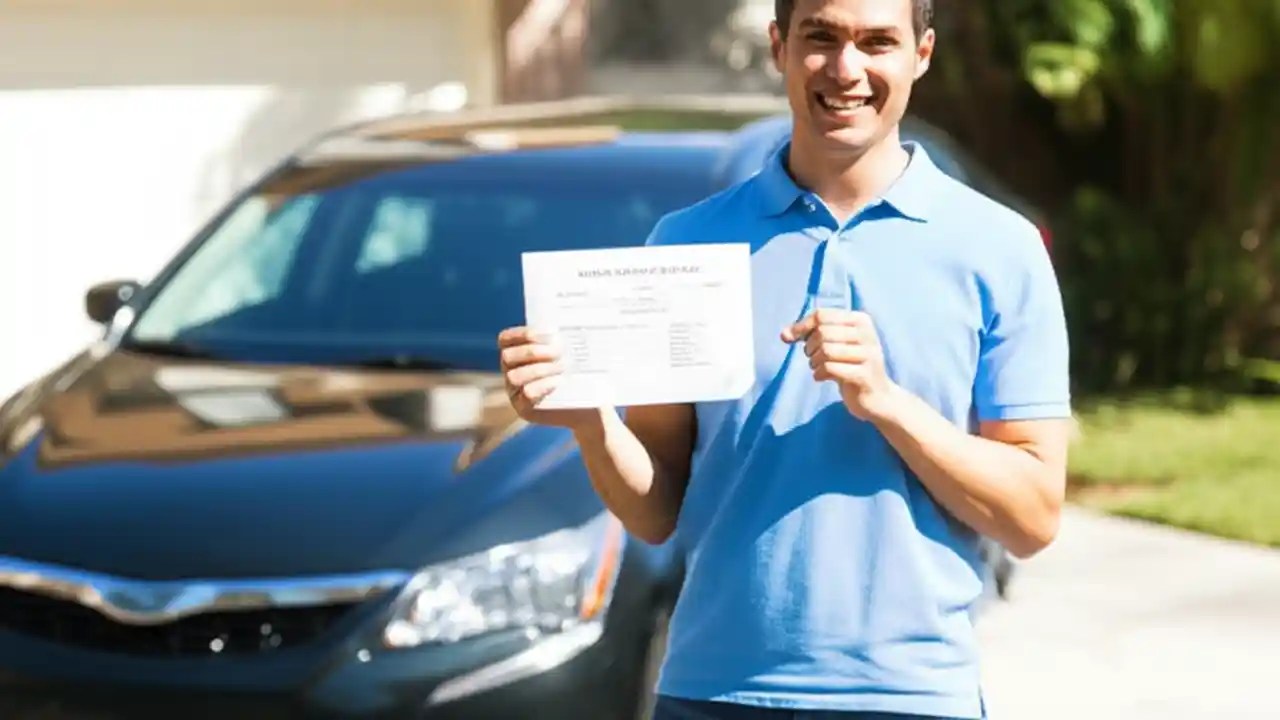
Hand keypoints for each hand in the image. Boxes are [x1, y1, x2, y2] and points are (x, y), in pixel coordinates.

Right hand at [497, 326, 604, 430]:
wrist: (589, 402)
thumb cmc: (579, 371)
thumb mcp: (572, 350)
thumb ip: (563, 335)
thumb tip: (570, 312)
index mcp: (517, 353)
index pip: (505, 339)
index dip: (522, 333)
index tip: (549, 333)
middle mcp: (511, 371)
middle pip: (507, 357)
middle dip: (533, 351)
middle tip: (559, 351)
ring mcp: (514, 392)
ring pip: (514, 376)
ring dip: (540, 369)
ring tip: (562, 367)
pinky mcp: (524, 408)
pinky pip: (526, 394)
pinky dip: (543, 385)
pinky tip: (558, 381)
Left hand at [781, 309, 901, 422]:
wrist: (876, 396)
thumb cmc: (850, 365)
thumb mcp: (833, 344)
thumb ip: (808, 335)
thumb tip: (783, 334)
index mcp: (861, 320)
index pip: (822, 315)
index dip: (802, 327)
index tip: (792, 339)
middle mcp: (867, 334)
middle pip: (822, 333)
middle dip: (809, 347)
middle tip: (813, 357)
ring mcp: (869, 355)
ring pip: (826, 350)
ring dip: (814, 361)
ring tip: (817, 367)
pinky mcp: (864, 375)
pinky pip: (830, 368)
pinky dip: (819, 373)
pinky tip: (822, 377)